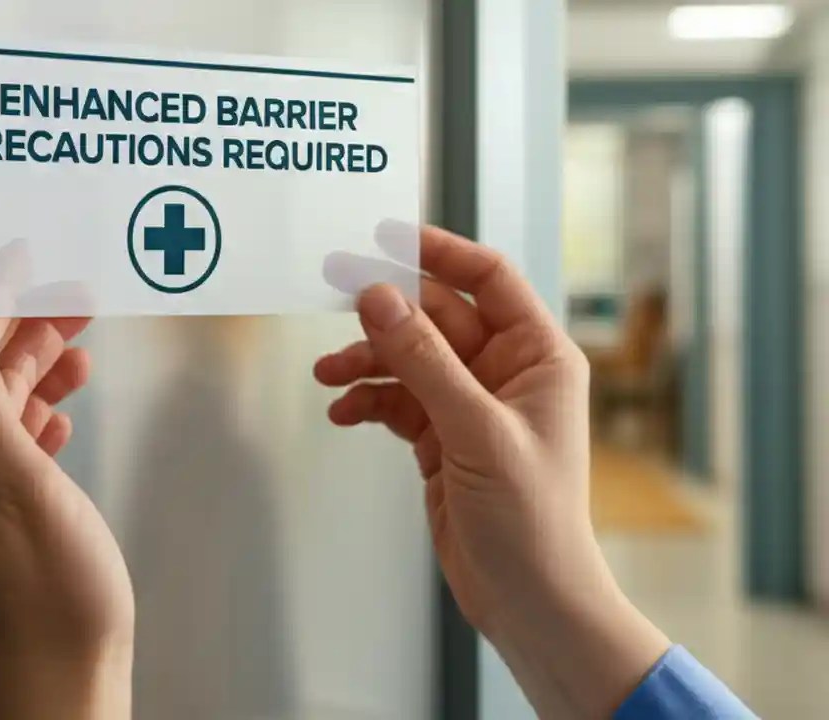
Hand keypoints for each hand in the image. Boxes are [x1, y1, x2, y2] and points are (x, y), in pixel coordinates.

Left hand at [0, 316, 133, 719]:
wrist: (64, 691)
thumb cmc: (51, 609)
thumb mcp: (21, 491)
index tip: (18, 257)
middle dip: (22, 326)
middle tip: (71, 292)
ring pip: (1, 409)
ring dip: (39, 369)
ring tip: (80, 342)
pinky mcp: (3, 523)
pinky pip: (14, 449)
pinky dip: (40, 419)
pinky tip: (60, 415)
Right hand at [314, 227, 669, 719]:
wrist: (529, 600)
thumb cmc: (533, 521)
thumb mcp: (476, 431)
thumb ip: (424, 362)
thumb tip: (379, 298)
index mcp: (537, 356)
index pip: (488, 280)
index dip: (440, 252)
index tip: (388, 234)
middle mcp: (505, 373)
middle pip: (435, 318)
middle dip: (386, 314)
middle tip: (334, 296)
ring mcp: (470, 406)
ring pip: (408, 359)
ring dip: (367, 362)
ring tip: (330, 375)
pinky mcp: (441, 439)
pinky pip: (396, 400)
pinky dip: (367, 402)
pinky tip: (343, 413)